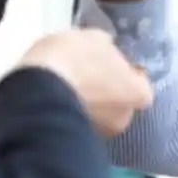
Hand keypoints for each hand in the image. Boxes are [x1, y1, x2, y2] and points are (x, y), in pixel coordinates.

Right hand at [18, 28, 153, 137]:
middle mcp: (123, 120)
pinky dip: (70, 113)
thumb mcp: (93, 38)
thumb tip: (107, 49)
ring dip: (88, 105)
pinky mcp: (73, 140)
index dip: (126, 74)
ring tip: (68, 86)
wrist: (37, 90)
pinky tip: (56, 98)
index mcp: (138, 94)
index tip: (111, 64)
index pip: (141, 85)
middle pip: (119, 104)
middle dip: (107, 93)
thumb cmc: (74, 59)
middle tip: (87, 75)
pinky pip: (76, 122)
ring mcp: (98, 134)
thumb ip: (106, 48)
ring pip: (97, 116)